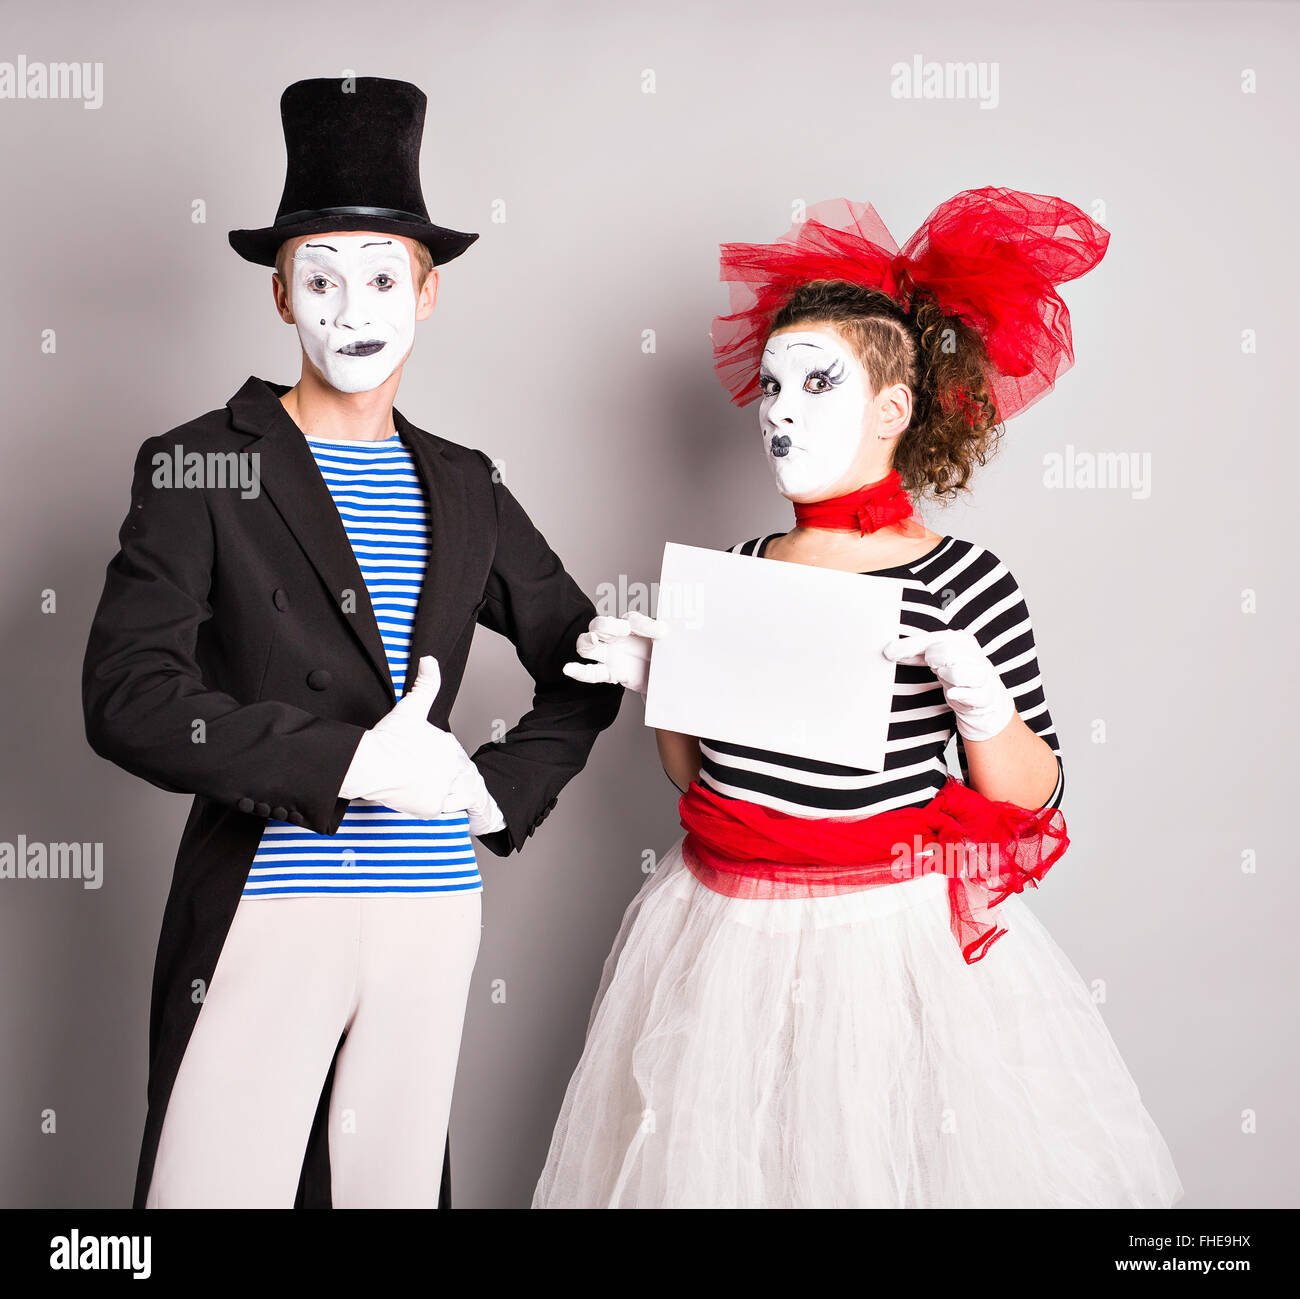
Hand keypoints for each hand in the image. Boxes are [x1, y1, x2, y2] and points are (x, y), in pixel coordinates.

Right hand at [339, 655, 480, 818]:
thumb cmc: (387, 738)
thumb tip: (429, 659)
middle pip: (451, 775)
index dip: (437, 759)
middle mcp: (452, 767)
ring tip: (418, 786)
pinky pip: (437, 810)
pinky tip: (415, 796)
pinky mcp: (433, 807)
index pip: (452, 756)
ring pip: (448, 793)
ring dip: (437, 790)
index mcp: (449, 745)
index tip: (422, 761)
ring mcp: (444, 788)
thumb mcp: (411, 706)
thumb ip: (426, 682)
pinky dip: (426, 805)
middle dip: (439, 775)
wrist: (370, 764)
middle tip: (417, 775)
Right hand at [563, 611, 665, 694]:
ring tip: (593, 640)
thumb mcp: (663, 642)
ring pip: (587, 644)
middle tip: (624, 629)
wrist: (662, 676)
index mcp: (630, 625)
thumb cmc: (659, 653)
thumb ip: (658, 633)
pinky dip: (578, 671)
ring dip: (587, 640)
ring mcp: (609, 654)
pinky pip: (590, 672)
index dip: (645, 625)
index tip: (661, 632)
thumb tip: (662, 629)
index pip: (632, 619)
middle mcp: (615, 636)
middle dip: (608, 625)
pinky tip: (569, 669)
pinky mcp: (609, 672)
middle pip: (599, 624)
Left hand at [881, 630, 1014, 742]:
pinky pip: (968, 693)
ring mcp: (981, 675)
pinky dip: (958, 693)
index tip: (888, 651)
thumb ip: (916, 651)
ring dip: (946, 676)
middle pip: (944, 652)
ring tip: (946, 677)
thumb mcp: (937, 657)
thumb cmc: (956, 672)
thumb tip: (889, 649)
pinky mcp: (983, 695)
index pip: (932, 638)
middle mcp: (974, 654)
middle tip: (934, 667)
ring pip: (955, 672)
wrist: (984, 696)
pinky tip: (953, 693)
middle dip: (933, 660)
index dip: (908, 646)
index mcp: (962, 640)